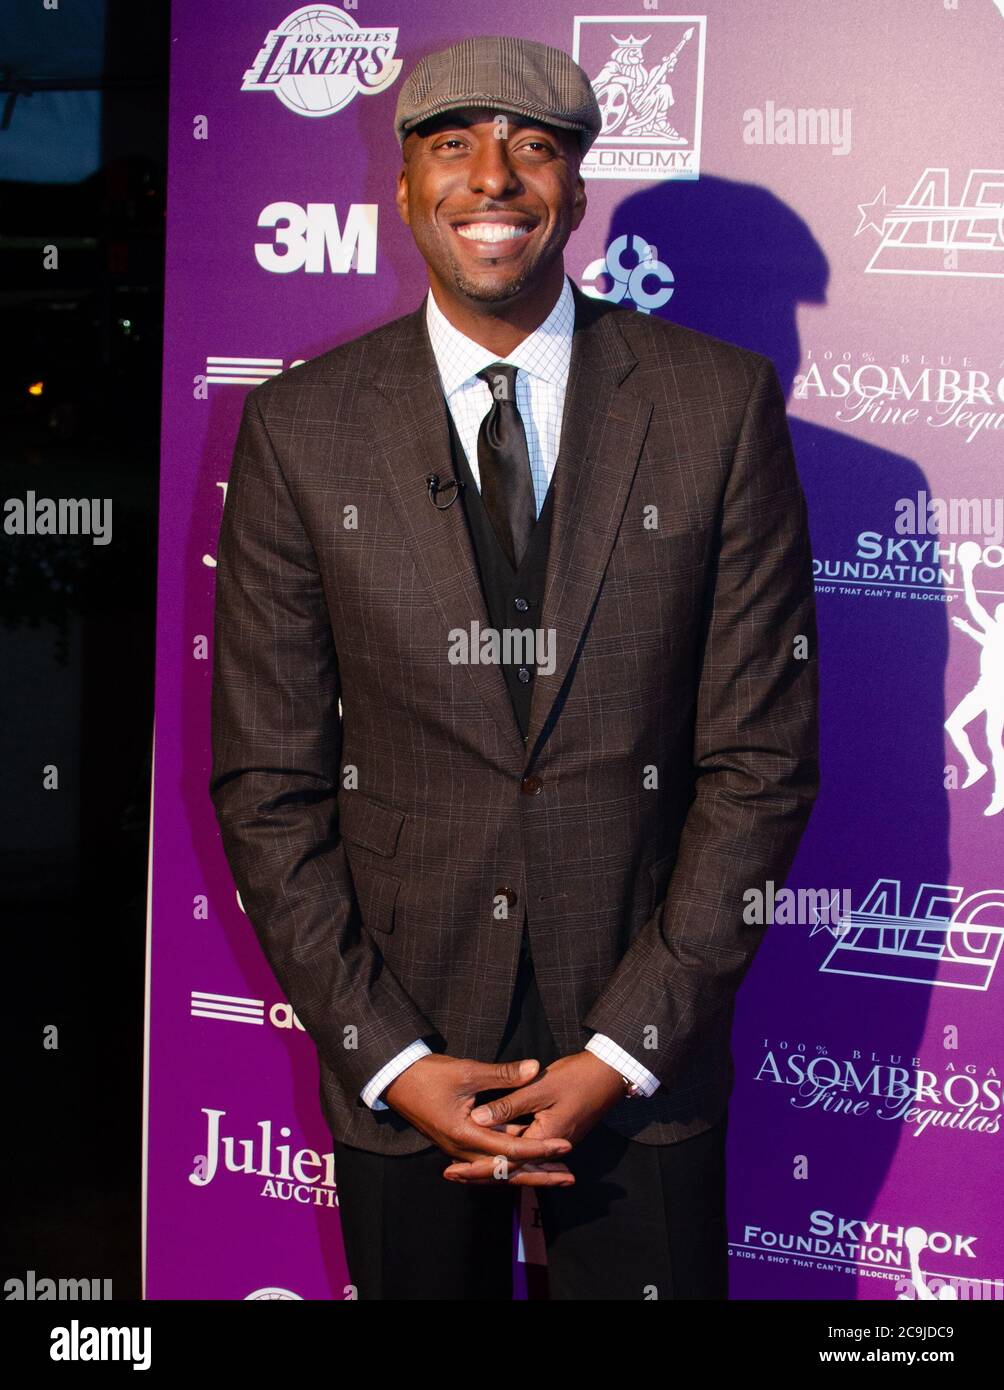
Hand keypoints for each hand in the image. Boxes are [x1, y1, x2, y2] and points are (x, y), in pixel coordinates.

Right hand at [382, 1054, 574, 1186]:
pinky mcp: (460, 1143)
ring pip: (499, 1168)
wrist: (396, 1080)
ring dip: (528, 1169)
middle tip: (569, 1177)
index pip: (511, 1150)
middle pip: (507, 1170)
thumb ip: (503, 1074)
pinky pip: (489, 1159)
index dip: (540, 1148)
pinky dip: (511, 1161)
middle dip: (539, 1174)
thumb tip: (535, 1068)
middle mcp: (463, 1150)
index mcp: (465, 1135)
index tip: (565, 1146)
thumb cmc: (429, 1075)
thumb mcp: (468, 1072)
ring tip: (557, 1171)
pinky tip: (529, 1157)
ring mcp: (460, 1149)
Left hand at [442, 1051, 627, 1184]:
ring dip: (493, 1164)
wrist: (610, 1073)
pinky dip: (509, 1153)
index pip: (505, 1161)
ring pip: (518, 1159)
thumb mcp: (540, 1087)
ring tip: (464, 1169)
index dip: (477, 1166)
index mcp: (544, 1139)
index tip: (453, 1169)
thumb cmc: (577, 1077)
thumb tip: (478, 1117)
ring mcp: (554, 1141)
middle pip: (511, 1166)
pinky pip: (526, 1149)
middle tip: (450, 1175)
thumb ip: (508, 1103)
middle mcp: (550, 1147)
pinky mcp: (556, 1132)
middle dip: (480, 1171)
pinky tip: (494, 1151)